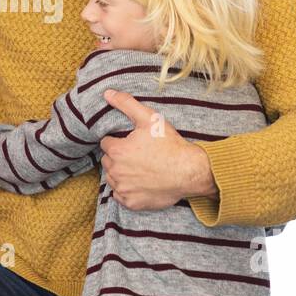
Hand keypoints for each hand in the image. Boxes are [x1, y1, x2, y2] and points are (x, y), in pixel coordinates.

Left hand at [98, 89, 215, 210]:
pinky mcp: (131, 203)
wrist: (189, 171)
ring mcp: (123, 189)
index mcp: (117, 151)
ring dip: (120, 173)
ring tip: (139, 168)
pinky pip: (120, 196)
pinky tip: (140, 183)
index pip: (106, 143)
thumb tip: (107, 93)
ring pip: (112, 178)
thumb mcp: (149, 118)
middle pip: (107, 161)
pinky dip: (126, 191)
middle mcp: (116, 171)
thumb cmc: (169, 145)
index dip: (118, 141)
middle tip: (137, 155)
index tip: (131, 142)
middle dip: (117, 157)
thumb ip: (126, 104)